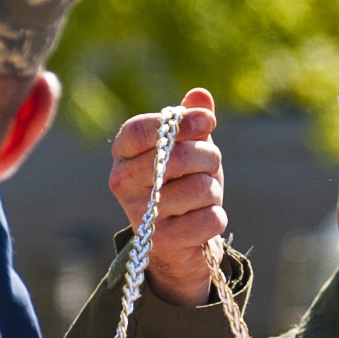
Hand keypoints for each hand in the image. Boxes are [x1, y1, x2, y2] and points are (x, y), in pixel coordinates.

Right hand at [106, 89, 226, 306]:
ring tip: (201, 198)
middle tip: (209, 165)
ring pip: (201, 187)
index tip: (208, 122)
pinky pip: (209, 218)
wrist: (179, 239)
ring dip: (213, 191)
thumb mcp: (188, 147)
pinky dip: (216, 218)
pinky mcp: (161, 242)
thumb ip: (191, 120)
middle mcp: (122, 183)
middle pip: (177, 157)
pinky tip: (201, 221)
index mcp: (123, 153)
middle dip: (208, 157)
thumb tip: (201, 96)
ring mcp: (139, 214)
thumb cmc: (182, 183)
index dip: (180, 122)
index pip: (139, 130)